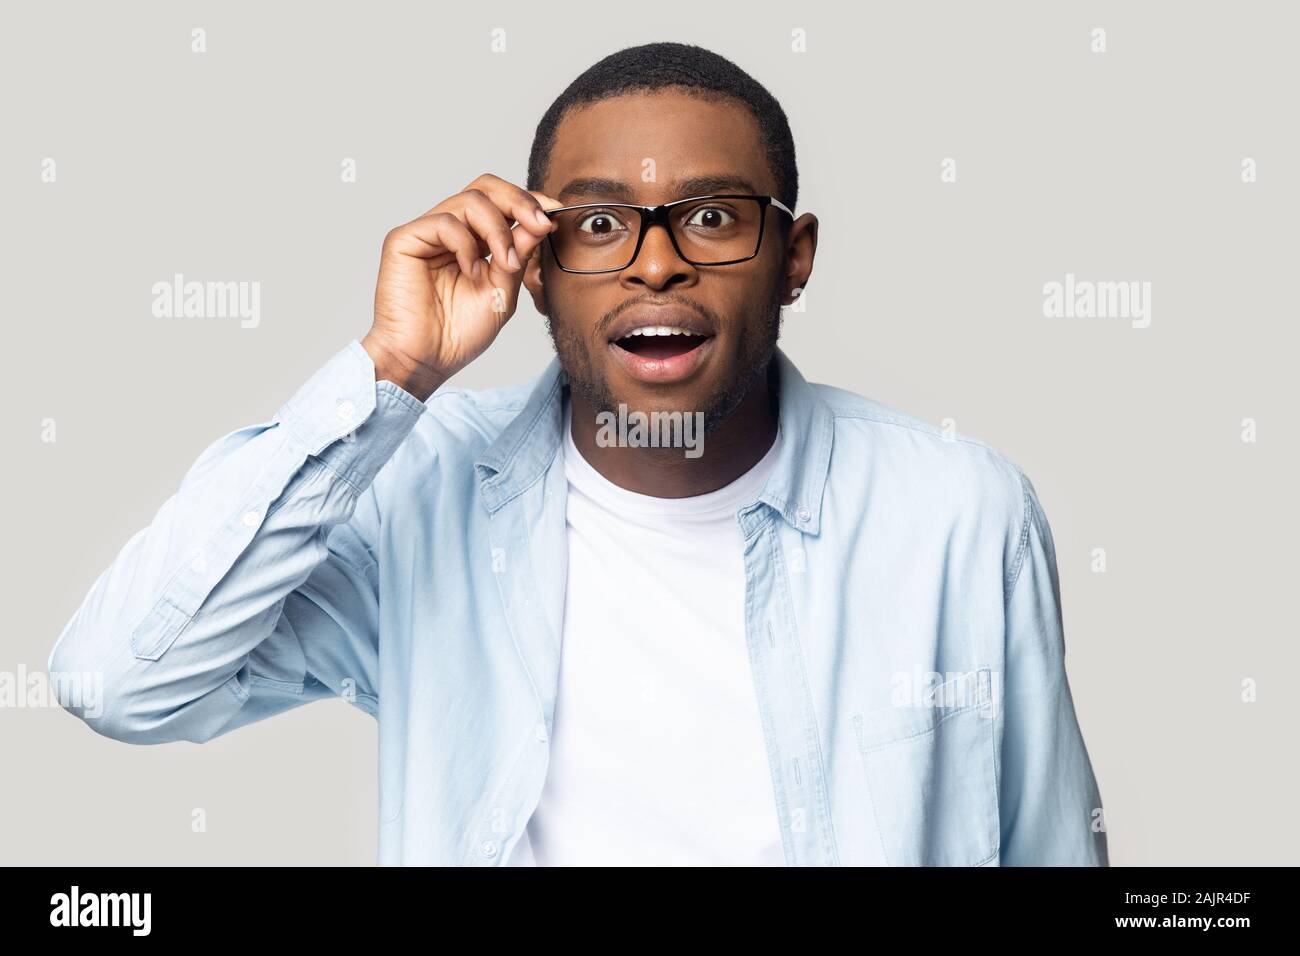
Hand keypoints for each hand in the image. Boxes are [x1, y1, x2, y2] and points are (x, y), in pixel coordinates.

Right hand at [363, 173, 560, 399]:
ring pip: (470, 200)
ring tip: (505, 264)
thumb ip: (519, 254)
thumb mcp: (503, 291)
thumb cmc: (458, 334)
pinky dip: (467, 246)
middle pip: (486, 187)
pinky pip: (445, 222)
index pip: (501, 203)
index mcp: (474, 241)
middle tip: (539, 224)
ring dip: (498, 230)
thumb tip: (540, 221)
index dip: (529, 202)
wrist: (425, 360)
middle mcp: (450, 231)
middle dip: (519, 200)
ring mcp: (427, 233)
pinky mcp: (405, 239)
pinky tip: (472, 273)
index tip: (555, 214)